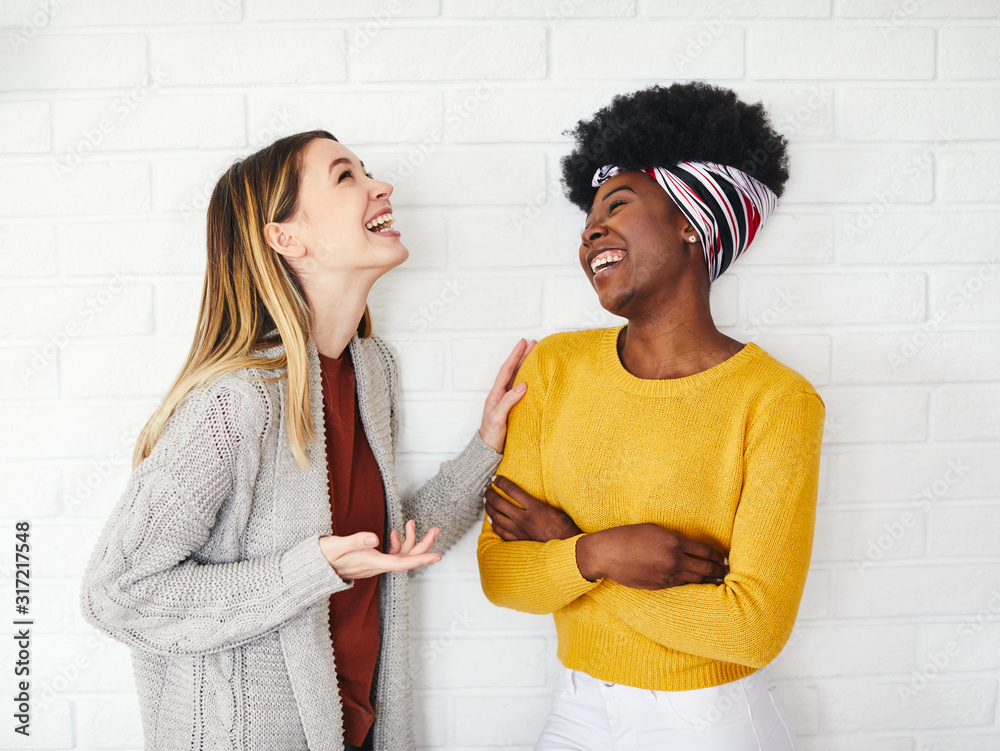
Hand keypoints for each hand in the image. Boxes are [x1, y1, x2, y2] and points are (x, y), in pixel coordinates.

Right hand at [319, 520, 441, 579]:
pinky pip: (392, 555)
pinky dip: (398, 543)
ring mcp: (375, 564)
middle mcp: (377, 565)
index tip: (437, 556)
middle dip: (423, 545)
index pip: (402, 562)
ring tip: (412, 523)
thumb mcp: (337, 546)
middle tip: (436, 529)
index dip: (420, 558)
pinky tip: (396, 532)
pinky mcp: (372, 560)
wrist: (313, 569)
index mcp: (372, 562)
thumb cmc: (323, 557)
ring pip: (401, 555)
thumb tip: (374, 538)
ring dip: (411, 540)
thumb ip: (356, 541)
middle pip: (407, 559)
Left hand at [479, 338, 536, 452]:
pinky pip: (522, 389)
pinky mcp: (514, 408)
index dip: (515, 356)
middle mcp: (501, 394)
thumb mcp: (499, 417)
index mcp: (496, 394)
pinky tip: (536, 378)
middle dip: (523, 356)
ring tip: (536, 355)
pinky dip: (529, 380)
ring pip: (518, 378)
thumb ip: (509, 400)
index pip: (507, 370)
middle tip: (534, 344)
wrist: (488, 451)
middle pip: (513, 370)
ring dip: (526, 366)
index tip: (523, 343)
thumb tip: (523, 384)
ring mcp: (507, 400)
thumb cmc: (491, 435)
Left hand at [485, 475, 581, 541]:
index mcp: (536, 507)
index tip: (494, 478)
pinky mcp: (519, 541)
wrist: (569, 548)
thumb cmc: (566, 528)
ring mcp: (520, 531)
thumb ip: (539, 500)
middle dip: (490, 494)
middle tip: (486, 489)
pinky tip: (492, 520)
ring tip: (485, 502)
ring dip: (489, 508)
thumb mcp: (554, 508)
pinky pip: (501, 532)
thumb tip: (528, 491)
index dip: (501, 482)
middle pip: (500, 503)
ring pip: (497, 518)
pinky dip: (495, 524)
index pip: (512, 490)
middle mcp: (525, 519)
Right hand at [576, 524, 728, 589]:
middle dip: (717, 570)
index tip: (725, 558)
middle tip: (726, 571)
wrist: (607, 554)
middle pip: (704, 567)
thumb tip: (688, 546)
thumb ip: (673, 538)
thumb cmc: (628, 536)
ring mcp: (667, 575)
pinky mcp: (659, 585)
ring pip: (694, 579)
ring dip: (708, 580)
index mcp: (674, 542)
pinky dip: (691, 584)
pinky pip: (680, 585)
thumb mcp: (653, 529)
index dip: (717, 555)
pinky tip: (696, 583)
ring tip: (717, 580)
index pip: (704, 550)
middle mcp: (674, 560)